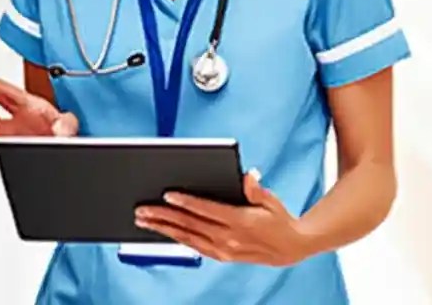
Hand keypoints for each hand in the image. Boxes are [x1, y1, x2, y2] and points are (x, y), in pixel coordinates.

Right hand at [0, 78, 78, 138]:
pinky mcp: (8, 143)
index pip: (15, 92)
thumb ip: (67, 122)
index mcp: (33, 107)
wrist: (58, 157)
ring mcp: (14, 130)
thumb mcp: (68, 124)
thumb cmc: (63, 138)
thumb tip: (66, 123)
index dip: (2, 86)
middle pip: (3, 102)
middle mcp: (22, 118)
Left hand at [134, 170, 313, 266]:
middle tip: (142, 209)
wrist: (289, 248)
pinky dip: (176, 238)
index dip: (186, 202)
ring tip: (144, 221)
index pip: (206, 210)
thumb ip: (256, 189)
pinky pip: (194, 246)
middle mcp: (229, 239)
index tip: (167, 195)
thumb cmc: (278, 219)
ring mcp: (224, 250)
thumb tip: (248, 175)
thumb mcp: (271, 201)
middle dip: (163, 217)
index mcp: (240, 222)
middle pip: (190, 226)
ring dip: (163, 229)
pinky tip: (163, 231)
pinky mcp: (221, 257)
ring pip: (187, 238)